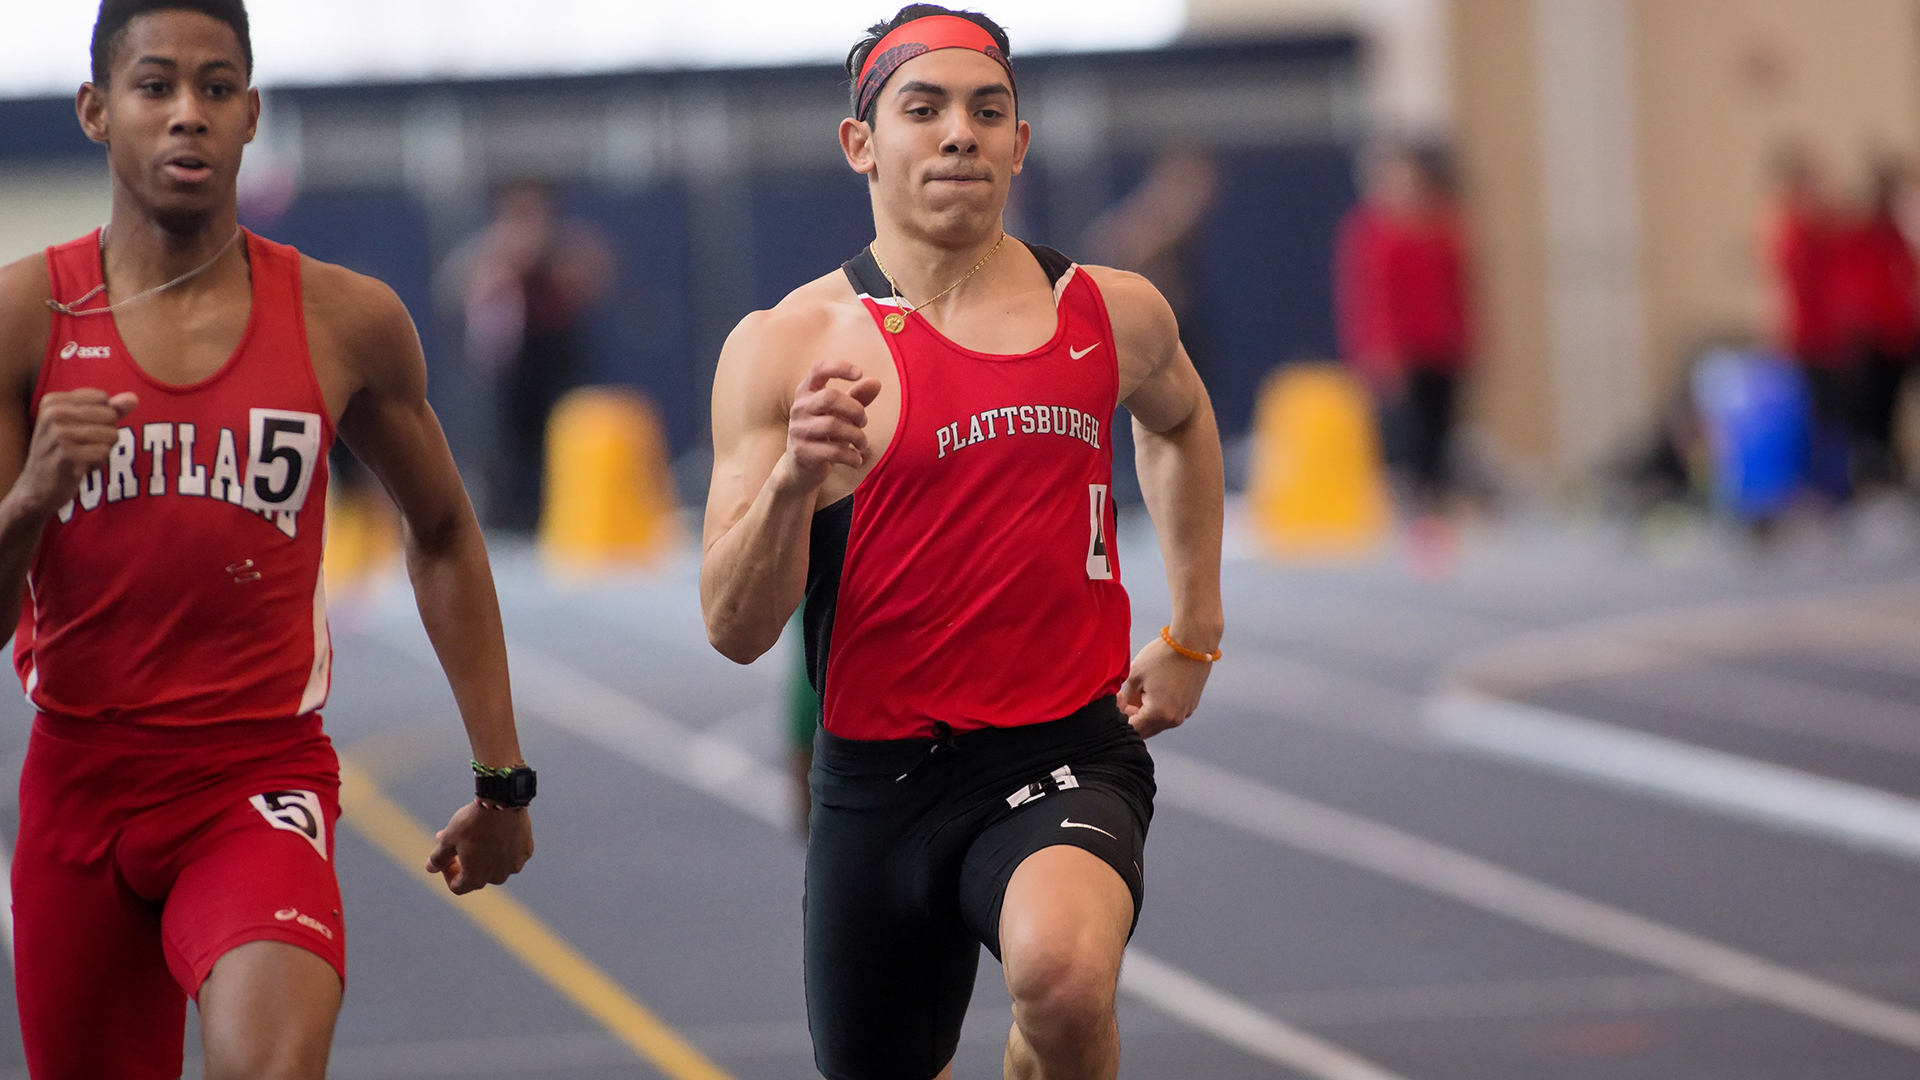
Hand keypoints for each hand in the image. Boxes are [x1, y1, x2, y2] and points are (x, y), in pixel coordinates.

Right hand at [14, 389, 137, 517]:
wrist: (37, 487)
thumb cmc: (63, 452)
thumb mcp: (81, 425)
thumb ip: (110, 409)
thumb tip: (133, 398)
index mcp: (53, 400)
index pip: (103, 398)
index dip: (101, 418)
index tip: (79, 430)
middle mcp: (54, 413)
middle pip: (110, 416)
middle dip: (104, 435)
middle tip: (81, 446)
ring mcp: (59, 434)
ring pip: (111, 435)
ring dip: (102, 450)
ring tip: (81, 456)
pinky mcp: (68, 455)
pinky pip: (105, 453)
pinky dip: (99, 463)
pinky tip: (81, 467)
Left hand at [425, 801, 533, 894]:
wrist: (503, 802)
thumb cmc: (472, 823)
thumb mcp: (449, 839)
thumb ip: (438, 858)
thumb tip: (430, 869)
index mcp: (475, 878)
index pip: (457, 887)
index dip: (448, 873)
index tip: (446, 857)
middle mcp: (497, 877)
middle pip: (477, 875)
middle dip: (465, 861)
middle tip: (457, 842)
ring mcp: (514, 865)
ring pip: (496, 864)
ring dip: (484, 855)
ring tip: (478, 835)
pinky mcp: (526, 851)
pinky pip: (511, 854)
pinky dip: (502, 847)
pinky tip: (496, 831)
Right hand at [782, 360, 882, 491]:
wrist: (802, 468)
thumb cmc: (825, 434)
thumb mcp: (841, 414)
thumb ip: (858, 398)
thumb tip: (876, 382)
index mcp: (807, 391)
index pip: (819, 369)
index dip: (839, 367)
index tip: (859, 373)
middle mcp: (799, 407)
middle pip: (829, 397)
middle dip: (855, 410)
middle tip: (864, 422)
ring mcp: (798, 430)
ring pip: (832, 425)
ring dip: (857, 436)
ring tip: (863, 443)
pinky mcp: (801, 452)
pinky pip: (833, 451)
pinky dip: (852, 457)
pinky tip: (857, 460)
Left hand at [1118, 634, 1214, 737]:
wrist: (1193, 643)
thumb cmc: (1163, 656)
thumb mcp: (1134, 676)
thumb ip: (1126, 698)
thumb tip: (1127, 706)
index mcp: (1158, 715)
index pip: (1133, 730)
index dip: (1120, 720)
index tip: (1114, 707)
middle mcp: (1174, 720)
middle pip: (1146, 730)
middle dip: (1132, 718)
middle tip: (1122, 701)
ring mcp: (1184, 713)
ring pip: (1158, 723)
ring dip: (1145, 713)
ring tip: (1137, 693)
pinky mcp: (1190, 705)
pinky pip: (1169, 714)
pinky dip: (1159, 708)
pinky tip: (1152, 690)